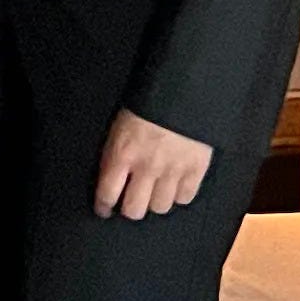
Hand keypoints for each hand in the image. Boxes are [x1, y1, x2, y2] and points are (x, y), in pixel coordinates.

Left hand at [92, 110, 212, 218]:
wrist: (185, 90)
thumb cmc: (147, 103)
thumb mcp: (120, 125)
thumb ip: (115, 153)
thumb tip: (111, 176)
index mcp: (122, 154)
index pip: (107, 194)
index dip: (104, 207)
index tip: (104, 210)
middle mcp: (146, 168)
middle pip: (135, 210)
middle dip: (130, 209)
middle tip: (132, 202)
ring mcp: (172, 170)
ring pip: (161, 207)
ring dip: (156, 202)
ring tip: (155, 193)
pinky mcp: (196, 169)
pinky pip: (185, 198)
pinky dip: (180, 195)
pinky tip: (176, 187)